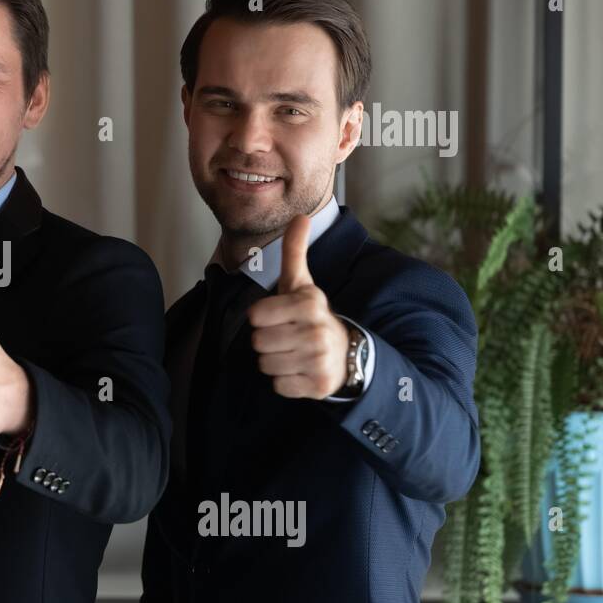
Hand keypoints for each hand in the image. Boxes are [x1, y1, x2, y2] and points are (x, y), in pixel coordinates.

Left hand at [246, 214, 349, 398]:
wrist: (347, 354)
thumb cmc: (311, 315)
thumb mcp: (301, 283)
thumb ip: (294, 251)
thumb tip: (300, 215)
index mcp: (308, 304)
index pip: (255, 315)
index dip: (262, 317)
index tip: (280, 316)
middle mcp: (316, 331)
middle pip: (258, 342)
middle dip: (267, 341)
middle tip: (286, 337)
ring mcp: (319, 360)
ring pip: (265, 365)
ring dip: (274, 362)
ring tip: (293, 353)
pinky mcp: (318, 386)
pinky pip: (278, 386)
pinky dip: (285, 382)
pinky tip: (300, 371)